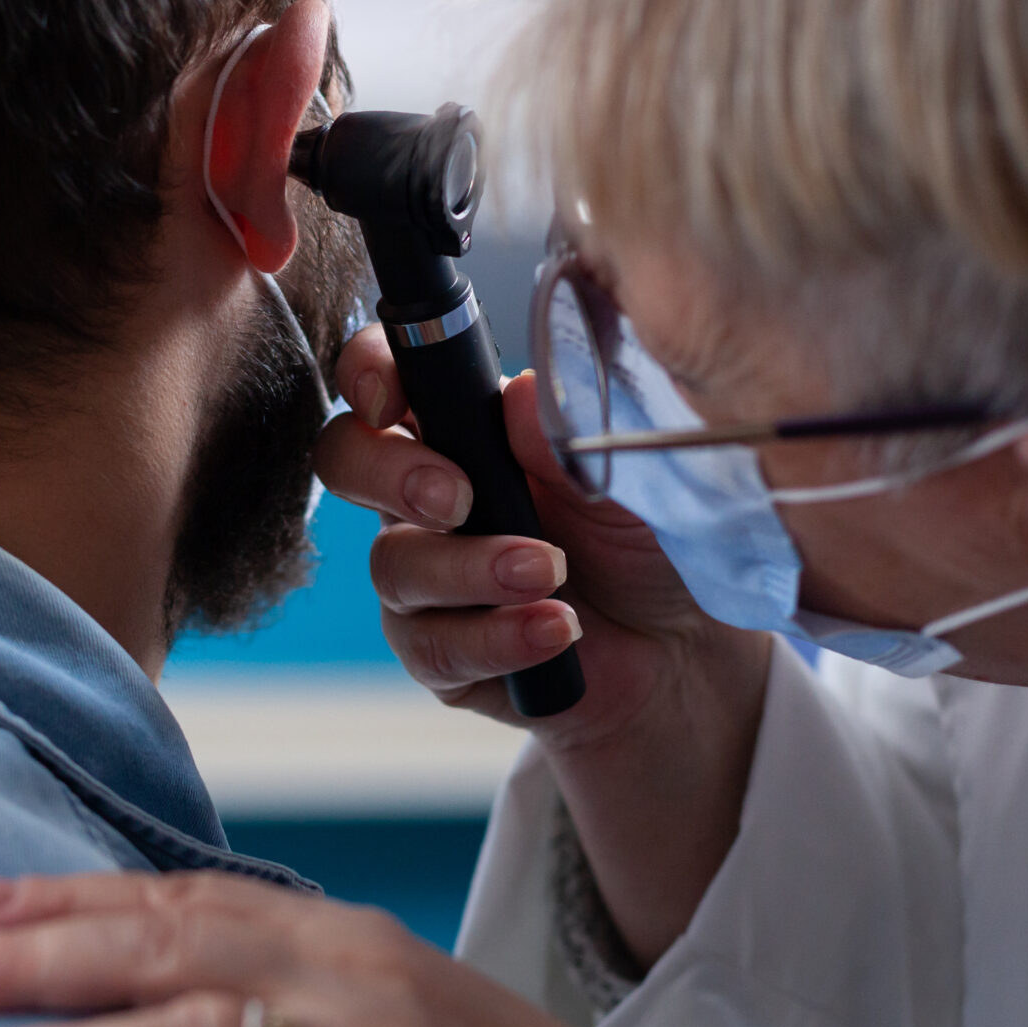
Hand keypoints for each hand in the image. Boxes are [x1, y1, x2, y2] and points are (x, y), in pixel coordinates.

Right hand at [316, 327, 775, 962]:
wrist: (682, 645)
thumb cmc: (647, 537)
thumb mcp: (627, 473)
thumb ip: (568, 435)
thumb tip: (521, 397)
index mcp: (463, 426)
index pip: (384, 379)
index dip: (368, 374)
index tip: (388, 395)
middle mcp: (425, 492)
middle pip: (345, 460)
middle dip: (389, 474)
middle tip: (458, 499)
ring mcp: (425, 575)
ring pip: (394, 564)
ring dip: (470, 569)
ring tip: (550, 574)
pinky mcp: (440, 652)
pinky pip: (433, 647)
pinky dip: (496, 637)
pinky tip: (555, 630)